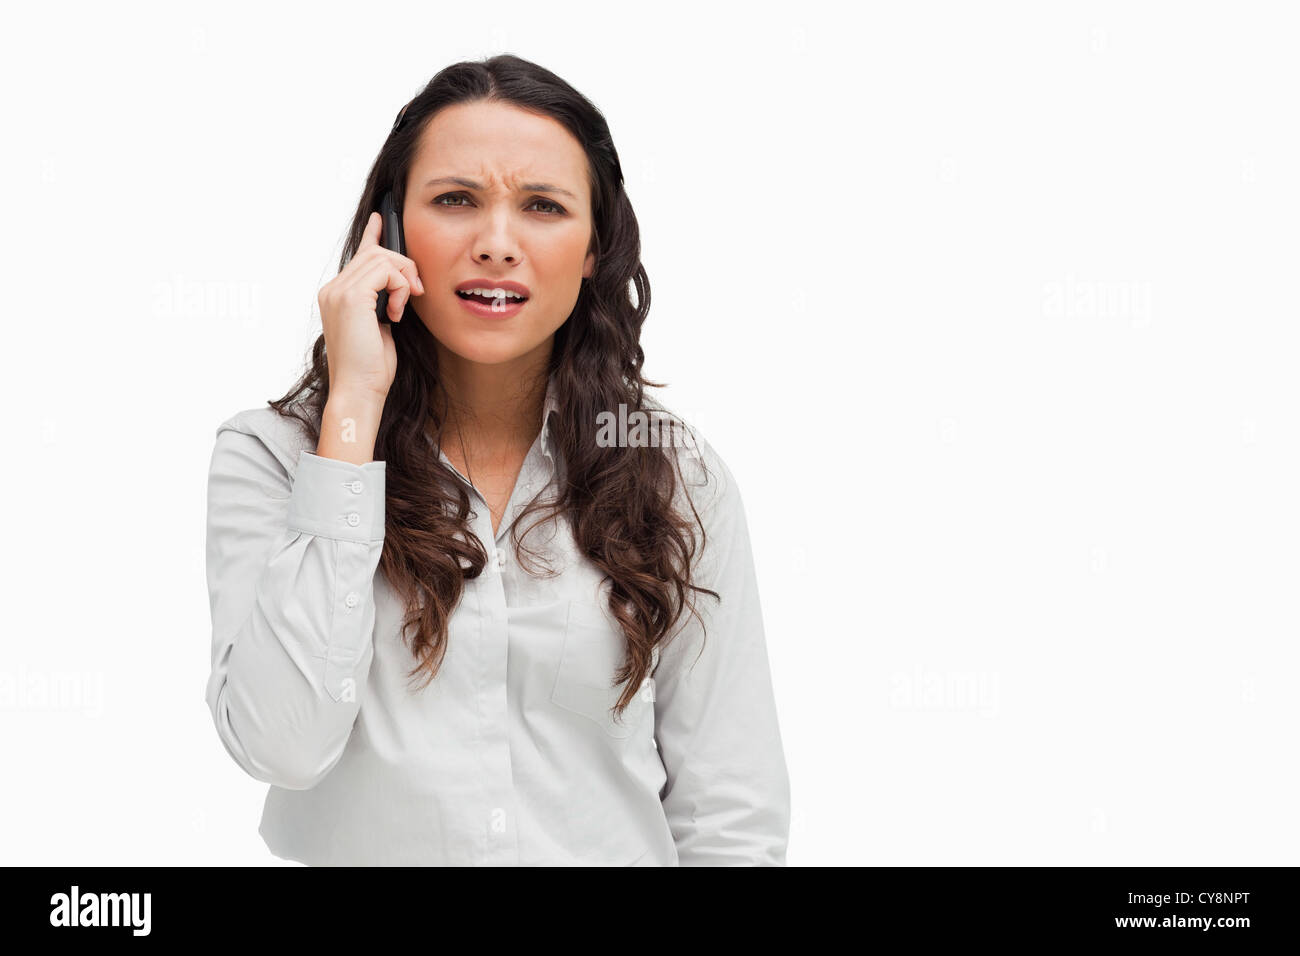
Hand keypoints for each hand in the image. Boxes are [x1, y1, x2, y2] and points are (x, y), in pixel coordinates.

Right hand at [316, 210, 423, 399]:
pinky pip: (386, 271)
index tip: (382, 219)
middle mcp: (333, 289)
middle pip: (376, 253)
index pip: (359, 255)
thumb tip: (400, 285)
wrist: (360, 390)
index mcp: (337, 295)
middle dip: (404, 268)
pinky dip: (400, 289)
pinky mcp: (351, 297)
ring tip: (401, 309)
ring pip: (383, 258)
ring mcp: (338, 291)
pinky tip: (396, 313)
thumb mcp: (381, 326)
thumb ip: (383, 301)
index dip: (373, 235)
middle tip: (415, 293)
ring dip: (403, 281)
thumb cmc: (371, 367)